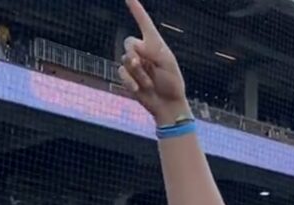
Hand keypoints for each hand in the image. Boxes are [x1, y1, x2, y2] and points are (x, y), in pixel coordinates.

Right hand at [119, 0, 189, 123]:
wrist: (168, 105)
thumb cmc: (172, 84)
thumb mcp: (167, 64)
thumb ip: (152, 51)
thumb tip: (134, 48)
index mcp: (155, 44)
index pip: (144, 22)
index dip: (136, 9)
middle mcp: (142, 51)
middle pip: (129, 42)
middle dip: (135, 54)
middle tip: (144, 66)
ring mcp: (134, 64)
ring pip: (125, 60)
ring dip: (138, 73)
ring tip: (149, 83)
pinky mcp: (128, 77)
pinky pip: (121, 72)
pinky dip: (130, 81)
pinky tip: (138, 89)